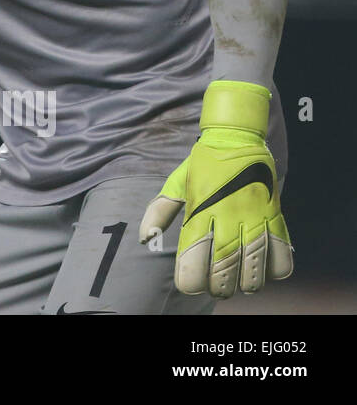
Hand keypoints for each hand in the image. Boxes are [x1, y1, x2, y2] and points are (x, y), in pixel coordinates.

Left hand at [140, 80, 292, 296]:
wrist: (236, 138)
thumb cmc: (203, 166)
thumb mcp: (176, 184)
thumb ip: (159, 211)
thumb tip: (144, 237)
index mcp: (200, 210)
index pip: (193, 254)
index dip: (190, 277)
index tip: (189, 283)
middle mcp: (227, 216)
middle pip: (224, 265)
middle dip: (218, 285)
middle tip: (215, 288)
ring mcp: (254, 217)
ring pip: (254, 264)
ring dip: (247, 282)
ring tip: (239, 284)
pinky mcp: (275, 216)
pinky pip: (283, 252)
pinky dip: (276, 269)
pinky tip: (265, 270)